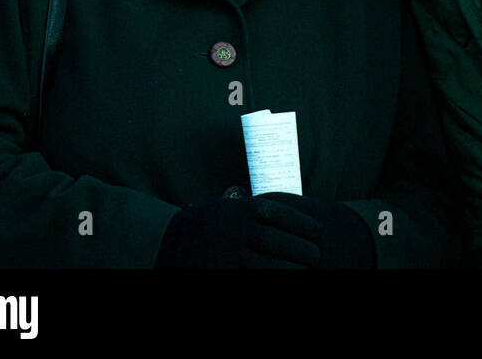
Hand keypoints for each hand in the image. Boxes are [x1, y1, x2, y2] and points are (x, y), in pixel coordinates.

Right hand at [156, 194, 324, 267]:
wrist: (163, 244)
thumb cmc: (203, 224)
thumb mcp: (223, 207)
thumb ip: (249, 206)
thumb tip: (282, 204)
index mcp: (236, 210)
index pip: (276, 211)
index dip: (300, 220)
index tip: (317, 228)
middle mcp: (231, 231)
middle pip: (274, 239)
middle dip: (299, 246)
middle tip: (317, 252)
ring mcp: (225, 254)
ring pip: (265, 263)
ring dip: (289, 266)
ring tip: (306, 268)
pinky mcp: (223, 272)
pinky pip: (252, 276)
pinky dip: (269, 277)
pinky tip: (285, 278)